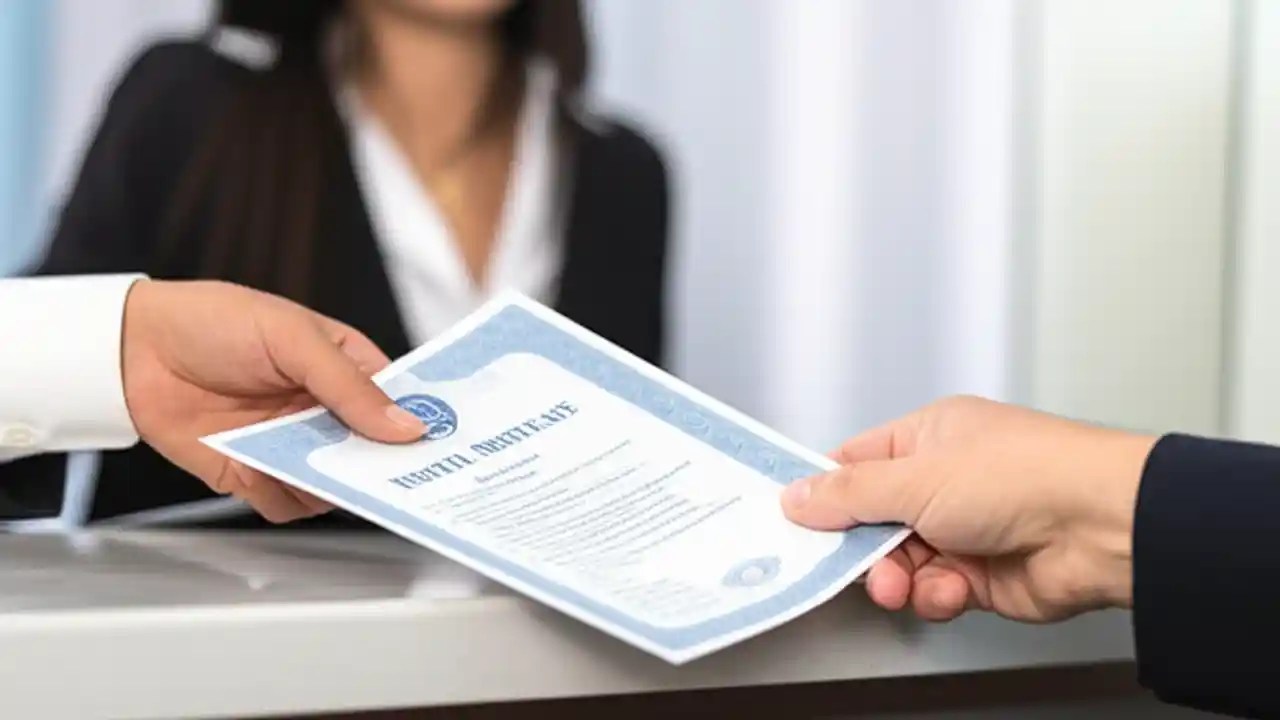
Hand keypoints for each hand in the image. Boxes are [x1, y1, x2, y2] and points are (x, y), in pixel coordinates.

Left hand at [121, 280, 424, 521]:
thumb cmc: (215, 323)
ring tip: (300, 461)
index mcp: (347, 367)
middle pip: (373, 453)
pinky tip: (257, 468)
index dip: (421, 423)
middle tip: (387, 476)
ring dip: (324, 482)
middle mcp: (326, 411)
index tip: (442, 445)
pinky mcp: (255, 474)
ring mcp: (292, 445)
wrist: (132, 350)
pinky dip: (278, 495)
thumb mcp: (293, 338)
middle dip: (378, 466)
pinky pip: (287, 504)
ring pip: (333, 486)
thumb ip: (350, 386)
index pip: (400, 402)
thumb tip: (407, 425)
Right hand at [781, 396, 1157, 622]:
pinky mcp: (982, 574)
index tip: (798, 522)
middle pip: (874, 521)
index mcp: (929, 437)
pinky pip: (935, 589)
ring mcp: (965, 528)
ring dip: (898, 578)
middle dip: (863, 549)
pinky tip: (951, 589)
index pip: (857, 463)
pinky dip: (936, 594)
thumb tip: (797, 495)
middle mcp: (946, 480)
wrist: (1102, 527)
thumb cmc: (1024, 476)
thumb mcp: (915, 478)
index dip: (826, 494)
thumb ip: (848, 494)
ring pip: (901, 562)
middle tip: (857, 565)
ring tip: (904, 583)